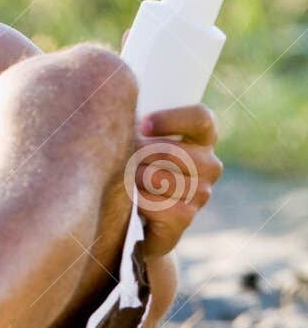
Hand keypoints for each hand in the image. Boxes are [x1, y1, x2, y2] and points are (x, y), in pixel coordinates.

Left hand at [130, 104, 221, 257]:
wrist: (131, 213)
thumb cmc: (133, 163)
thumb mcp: (138, 137)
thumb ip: (139, 123)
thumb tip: (122, 110)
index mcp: (202, 137)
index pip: (201, 119)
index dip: (170, 119)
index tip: (141, 125)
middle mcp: (210, 164)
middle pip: (170, 151)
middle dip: (136, 153)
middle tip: (116, 156)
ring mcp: (202, 193)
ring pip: (158, 178)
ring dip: (131, 177)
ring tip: (120, 176)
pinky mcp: (186, 217)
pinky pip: (156, 204)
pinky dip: (136, 201)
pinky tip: (130, 200)